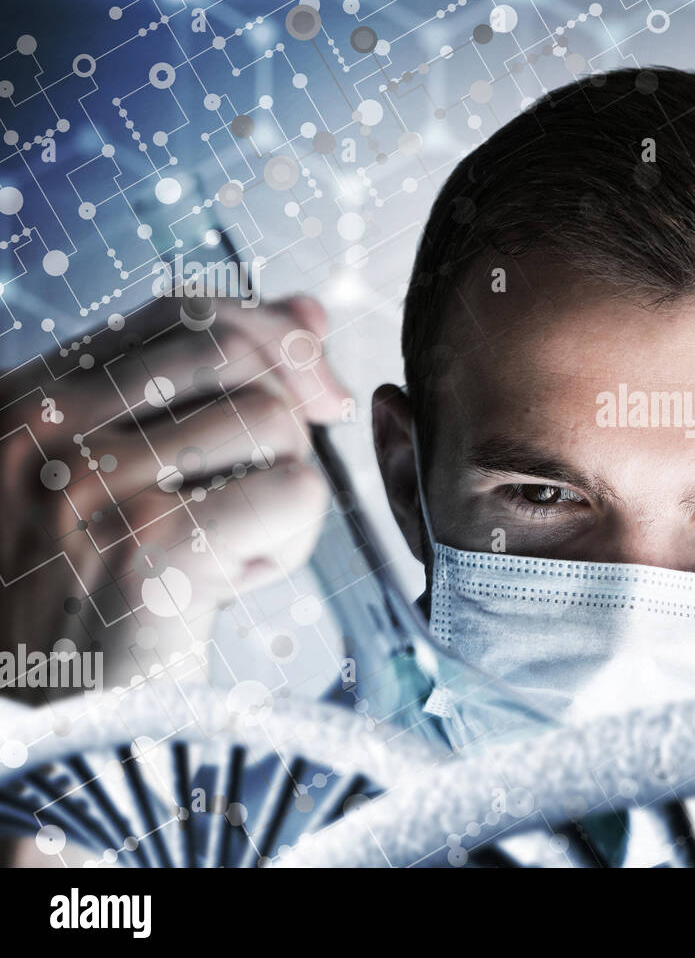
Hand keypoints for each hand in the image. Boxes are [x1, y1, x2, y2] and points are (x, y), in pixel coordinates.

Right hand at [0, 294, 349, 703]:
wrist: (42, 737)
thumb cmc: (85, 609)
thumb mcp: (120, 483)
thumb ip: (198, 388)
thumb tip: (311, 309)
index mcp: (23, 402)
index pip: (182, 314)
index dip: (270, 340)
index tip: (313, 395)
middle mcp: (42, 430)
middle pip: (238, 352)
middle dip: (280, 417)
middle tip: (258, 493)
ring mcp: (91, 484)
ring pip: (275, 422)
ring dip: (278, 492)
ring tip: (223, 553)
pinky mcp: (152, 544)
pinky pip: (294, 491)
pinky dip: (287, 541)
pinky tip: (230, 584)